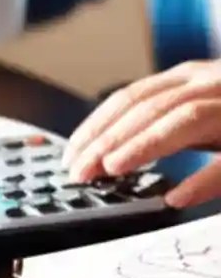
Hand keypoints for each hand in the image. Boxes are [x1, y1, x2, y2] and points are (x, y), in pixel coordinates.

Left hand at [63, 60, 220, 206]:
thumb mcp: (201, 109)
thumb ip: (164, 124)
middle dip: (108, 140)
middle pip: (147, 108)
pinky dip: (202, 179)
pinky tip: (177, 198)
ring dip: (144, 144)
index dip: (95, 126)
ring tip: (112, 169)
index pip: (130, 98)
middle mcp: (209, 84)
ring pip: (184, 118)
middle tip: (79, 171)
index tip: (70, 155)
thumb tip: (111, 156)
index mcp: (188, 79)